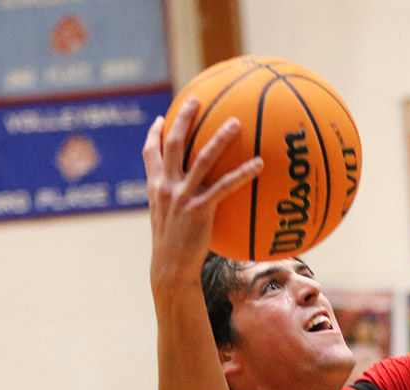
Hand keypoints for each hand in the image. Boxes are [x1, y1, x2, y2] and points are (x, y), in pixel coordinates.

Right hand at [142, 98, 262, 285]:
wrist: (170, 269)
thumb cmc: (174, 251)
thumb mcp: (170, 224)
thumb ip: (178, 207)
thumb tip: (194, 203)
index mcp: (156, 188)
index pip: (150, 154)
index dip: (155, 134)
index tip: (161, 119)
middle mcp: (166, 187)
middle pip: (173, 144)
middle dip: (183, 118)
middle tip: (195, 99)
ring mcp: (182, 196)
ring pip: (201, 158)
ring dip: (219, 138)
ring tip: (235, 122)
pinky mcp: (200, 209)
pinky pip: (225, 186)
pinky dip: (242, 173)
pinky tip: (259, 164)